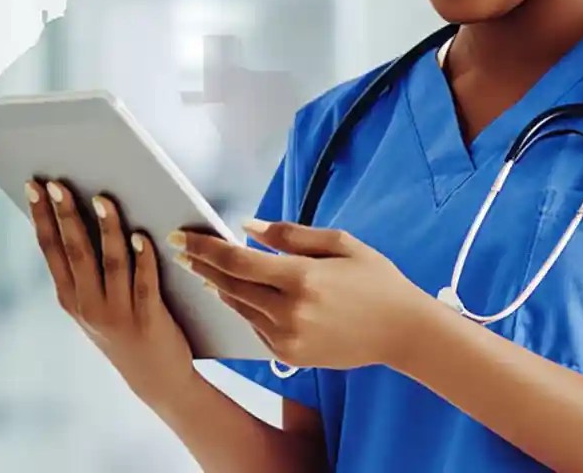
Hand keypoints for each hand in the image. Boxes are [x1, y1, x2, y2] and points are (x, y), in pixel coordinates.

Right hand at [26, 178, 195, 406]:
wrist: (156, 380)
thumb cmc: (125, 330)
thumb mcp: (94, 305)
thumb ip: (87, 269)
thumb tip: (82, 213)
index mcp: (70, 298)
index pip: (51, 250)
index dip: (41, 217)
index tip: (34, 185)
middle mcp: (88, 306)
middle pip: (76, 251)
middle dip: (65, 214)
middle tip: (58, 182)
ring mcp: (117, 314)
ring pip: (111, 263)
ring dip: (107, 229)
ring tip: (103, 198)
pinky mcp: (148, 320)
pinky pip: (144, 284)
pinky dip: (143, 259)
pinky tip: (142, 237)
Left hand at [171, 219, 430, 369]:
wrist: (402, 332)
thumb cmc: (376, 280)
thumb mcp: (340, 243)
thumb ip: (289, 235)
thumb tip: (247, 227)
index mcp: (302, 278)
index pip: (237, 260)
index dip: (204, 248)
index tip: (181, 237)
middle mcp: (289, 312)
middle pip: (229, 285)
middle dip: (202, 266)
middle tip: (181, 249)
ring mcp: (288, 338)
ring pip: (239, 307)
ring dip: (218, 286)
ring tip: (202, 268)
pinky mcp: (290, 355)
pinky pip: (255, 326)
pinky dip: (243, 307)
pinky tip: (233, 292)